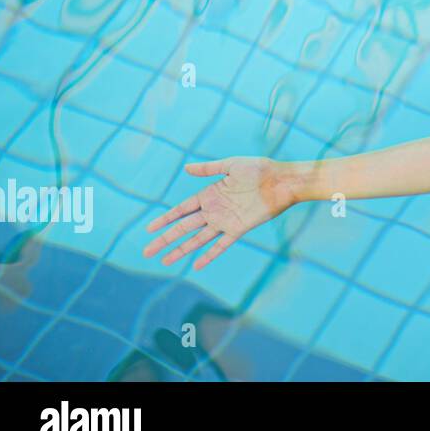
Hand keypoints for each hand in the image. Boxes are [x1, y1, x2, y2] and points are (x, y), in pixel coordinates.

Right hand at [144, 157, 298, 269]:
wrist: (282, 181)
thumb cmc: (259, 169)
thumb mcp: (231, 165)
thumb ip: (209, 169)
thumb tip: (186, 168)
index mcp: (210, 194)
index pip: (181, 210)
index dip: (165, 219)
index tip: (149, 229)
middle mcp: (214, 210)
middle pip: (184, 227)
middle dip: (165, 239)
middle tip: (147, 251)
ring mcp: (225, 221)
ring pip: (197, 239)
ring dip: (181, 250)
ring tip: (164, 262)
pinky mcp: (238, 229)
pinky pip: (220, 245)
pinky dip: (209, 255)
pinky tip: (196, 265)